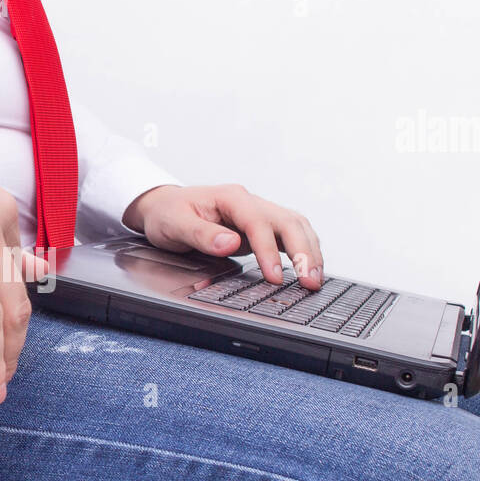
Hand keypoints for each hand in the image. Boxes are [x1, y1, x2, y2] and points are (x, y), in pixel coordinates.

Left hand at [123, 184, 324, 289]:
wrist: (164, 206)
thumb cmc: (168, 213)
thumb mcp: (174, 224)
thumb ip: (201, 234)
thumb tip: (230, 243)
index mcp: (230, 198)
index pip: (258, 223)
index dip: (269, 251)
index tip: (274, 277)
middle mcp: (250, 202)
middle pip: (288, 221)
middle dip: (303, 252)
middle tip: (310, 282)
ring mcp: (258, 213)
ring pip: (296, 227)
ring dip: (310, 252)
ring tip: (315, 281)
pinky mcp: (261, 227)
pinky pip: (290, 236)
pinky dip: (304, 251)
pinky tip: (309, 270)